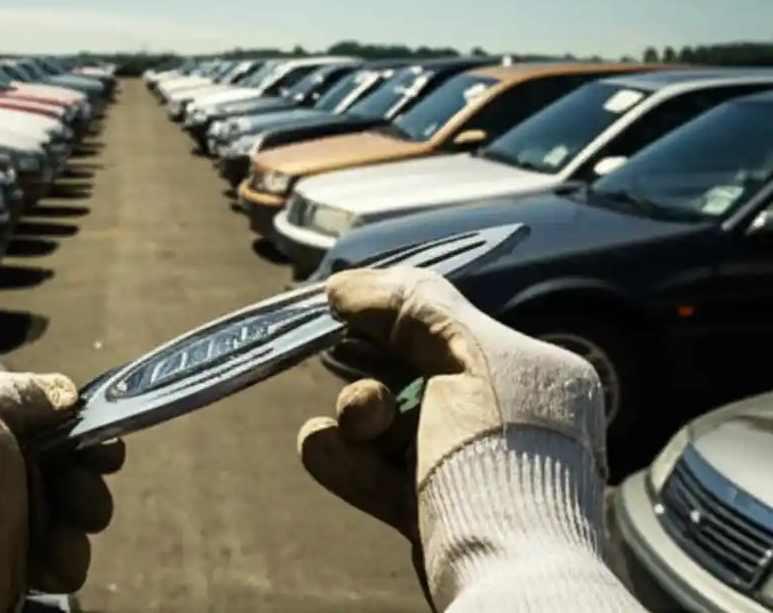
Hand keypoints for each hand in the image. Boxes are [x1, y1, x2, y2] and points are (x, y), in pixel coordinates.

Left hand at [0, 352, 123, 612]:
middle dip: (82, 467)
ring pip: (64, 506)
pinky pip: (56, 553)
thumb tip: (63, 394)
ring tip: (73, 519)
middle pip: (53, 458)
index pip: (22, 409)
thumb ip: (26, 394)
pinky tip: (51, 556)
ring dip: (81, 509)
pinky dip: (64, 555)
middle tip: (87, 473)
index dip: (62, 414)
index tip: (93, 422)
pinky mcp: (6, 562)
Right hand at [297, 268, 606, 607]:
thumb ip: (412, 307)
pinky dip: (338, 458)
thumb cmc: (501, 455)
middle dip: (368, 366)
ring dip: (355, 414)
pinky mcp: (420, 507)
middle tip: (345, 357)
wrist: (505, 570)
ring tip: (363, 428)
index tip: (341, 300)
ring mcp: (456, 463)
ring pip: (377, 418)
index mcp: (530, 373)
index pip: (449, 320)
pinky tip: (324, 448)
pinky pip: (361, 465)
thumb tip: (344, 284)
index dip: (392, 308)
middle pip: (403, 368)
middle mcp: (497, 415)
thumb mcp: (467, 357)